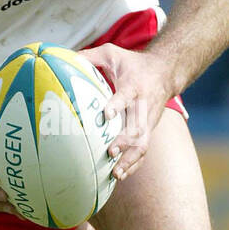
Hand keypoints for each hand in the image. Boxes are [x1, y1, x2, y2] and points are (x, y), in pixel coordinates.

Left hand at [78, 43, 172, 179]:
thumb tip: (64, 59)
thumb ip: (90, 57)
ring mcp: (148, 121)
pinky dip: (133, 165)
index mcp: (134, 85)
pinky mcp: (149, 131)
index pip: (127, 96)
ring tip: (115, 173)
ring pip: (142, 143)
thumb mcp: (112, 53)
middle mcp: (144, 106)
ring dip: (130, 159)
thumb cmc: (133, 63)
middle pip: (137, 126)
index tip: (107, 115)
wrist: (164, 72)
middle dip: (125, 140)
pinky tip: (119, 176)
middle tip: (110, 151)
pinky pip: (143, 151)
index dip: (118, 105)